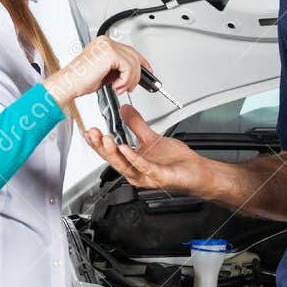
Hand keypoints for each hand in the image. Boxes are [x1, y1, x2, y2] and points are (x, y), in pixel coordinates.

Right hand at [44, 36, 146, 106]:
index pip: (129, 50)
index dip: (141, 63)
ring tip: (120, 88)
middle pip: (134, 55)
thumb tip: (131, 74)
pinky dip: (126, 80)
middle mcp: (106, 41)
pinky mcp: (110, 54)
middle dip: (137, 74)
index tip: (148, 72)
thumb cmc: (79, 81)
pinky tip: (116, 86)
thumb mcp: (104, 73)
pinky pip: (128, 67)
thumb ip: (117, 70)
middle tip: (132, 86)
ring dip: (130, 80)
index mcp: (104, 43)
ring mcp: (108, 46)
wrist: (68, 85)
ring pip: (133, 62)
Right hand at [85, 103, 211, 195]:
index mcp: (133, 163)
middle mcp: (137, 172)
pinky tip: (126, 148)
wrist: (196, 171)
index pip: (111, 153)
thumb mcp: (152, 138)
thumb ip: (136, 124)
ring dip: (114, 153)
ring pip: (126, 166)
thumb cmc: (176, 162)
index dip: (98, 143)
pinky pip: (145, 168)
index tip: (89, 131)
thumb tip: (124, 110)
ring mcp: (147, 176)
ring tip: (106, 139)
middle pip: (114, 160)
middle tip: (93, 134)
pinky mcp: (160, 176)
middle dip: (101, 147)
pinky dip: (134, 158)